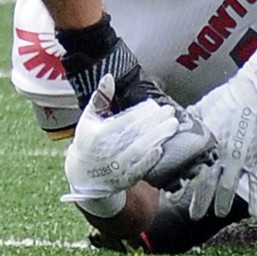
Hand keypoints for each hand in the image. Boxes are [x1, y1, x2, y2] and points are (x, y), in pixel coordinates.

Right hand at [62, 75, 178, 207]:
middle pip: (134, 136)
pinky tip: (162, 146)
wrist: (84, 177)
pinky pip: (140, 169)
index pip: (122, 122)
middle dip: (154, 123)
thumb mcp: (89, 119)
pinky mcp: (125, 179)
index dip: (140, 114)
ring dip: (157, 137)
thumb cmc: (88, 142)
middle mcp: (106, 153)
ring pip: (139, 151)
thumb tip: (109, 77)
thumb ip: (100, 98)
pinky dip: (150, 159)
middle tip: (169, 111)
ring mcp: (116, 168)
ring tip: (172, 125)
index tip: (153, 105)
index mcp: (97, 136)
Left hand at [187, 69, 256, 217]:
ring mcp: (241, 159)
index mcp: (206, 142)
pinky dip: (256, 199)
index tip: (172, 197)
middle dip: (199, 201)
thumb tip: (176, 125)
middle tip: (193, 215)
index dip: (181, 184)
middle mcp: (221, 154)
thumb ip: (190, 120)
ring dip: (222, 203)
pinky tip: (254, 213)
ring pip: (228, 187)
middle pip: (207, 184)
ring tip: (217, 214)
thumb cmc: (229, 96)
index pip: (190, 169)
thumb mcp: (203, 107)